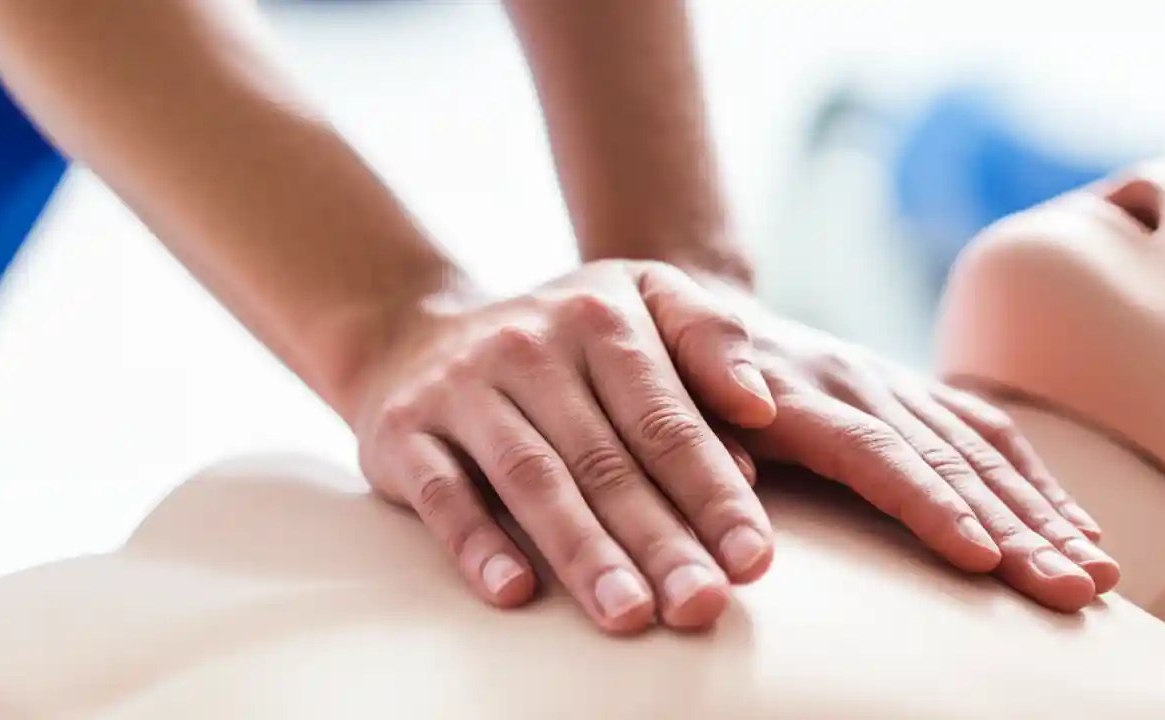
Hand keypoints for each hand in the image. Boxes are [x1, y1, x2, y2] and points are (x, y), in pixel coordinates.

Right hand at [348, 261, 776, 632]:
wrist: (412, 333)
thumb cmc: (555, 336)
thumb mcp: (638, 299)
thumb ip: (708, 339)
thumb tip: (759, 410)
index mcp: (599, 319)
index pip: (666, 418)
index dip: (713, 492)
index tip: (753, 559)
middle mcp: (530, 347)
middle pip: (605, 459)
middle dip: (660, 539)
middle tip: (701, 604)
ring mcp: (463, 388)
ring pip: (532, 479)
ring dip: (583, 550)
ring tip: (629, 613)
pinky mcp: (405, 430)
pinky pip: (444, 492)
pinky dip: (478, 542)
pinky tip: (515, 590)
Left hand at [656, 282, 1118, 612]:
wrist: (685, 305)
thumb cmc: (669, 372)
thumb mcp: (666, 393)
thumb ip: (698, 427)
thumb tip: (734, 471)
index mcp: (795, 394)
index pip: (873, 454)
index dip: (927, 503)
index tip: (978, 554)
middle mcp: (854, 383)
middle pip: (946, 459)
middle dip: (1015, 526)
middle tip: (1069, 587)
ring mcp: (887, 382)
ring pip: (978, 447)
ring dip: (1040, 510)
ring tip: (1092, 570)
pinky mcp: (905, 389)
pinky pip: (981, 427)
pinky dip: (1031, 476)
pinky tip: (1069, 520)